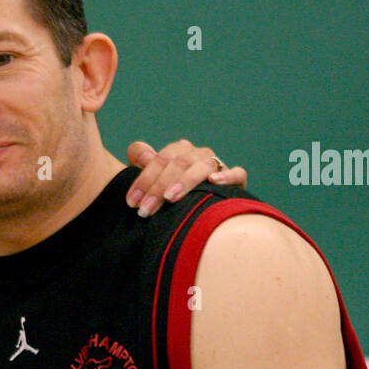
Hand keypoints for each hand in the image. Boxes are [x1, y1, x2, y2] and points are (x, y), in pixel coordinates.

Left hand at [124, 139, 247, 216]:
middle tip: (145, 210)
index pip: (160, 158)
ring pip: (203, 165)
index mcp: (178, 152)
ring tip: (170, 198)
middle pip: (178, 162)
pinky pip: (237, 173)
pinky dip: (227, 175)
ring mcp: (217, 165)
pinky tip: (213, 181)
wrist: (202, 216)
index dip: (144, 179)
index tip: (131, 202)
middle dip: (159, 187)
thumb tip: (144, 156)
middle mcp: (198, 154)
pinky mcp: (237, 180)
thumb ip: (143, 164)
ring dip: (185, 181)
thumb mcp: (151, 182)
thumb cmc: (170, 197)